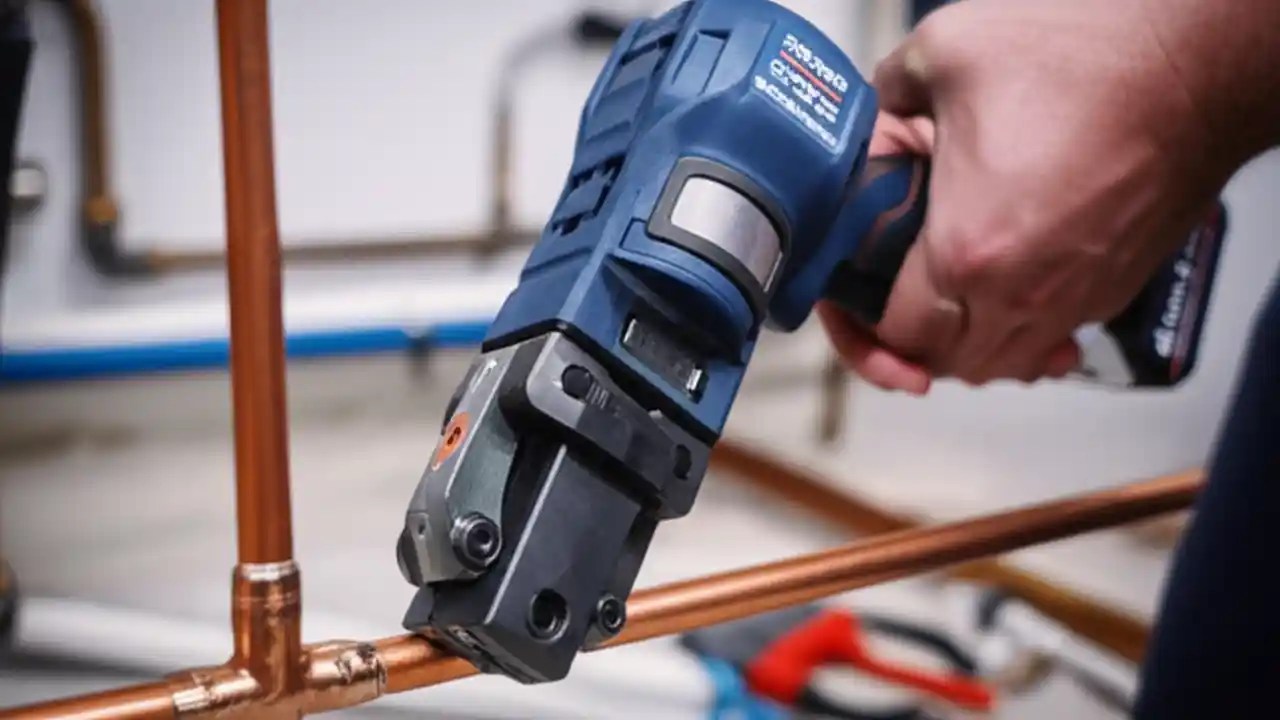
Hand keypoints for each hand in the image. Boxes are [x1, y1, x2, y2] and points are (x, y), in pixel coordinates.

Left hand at [822, 0, 1231, 389]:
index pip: (897, 333)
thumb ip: (886, 93)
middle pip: (947, 362)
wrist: (1195, 67)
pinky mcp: (1113, 289)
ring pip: (1003, 364)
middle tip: (891, 305)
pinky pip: (1053, 341)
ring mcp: (1074, 298)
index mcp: (966, 251)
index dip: (864, 325)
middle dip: (909, 343)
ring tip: (943, 306)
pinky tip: (1006, 298)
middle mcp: (1021, 293)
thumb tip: (874, 111)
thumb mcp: (946, 53)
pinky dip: (1022, 335)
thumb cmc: (1089, 59)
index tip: (858, 301)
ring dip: (965, 345)